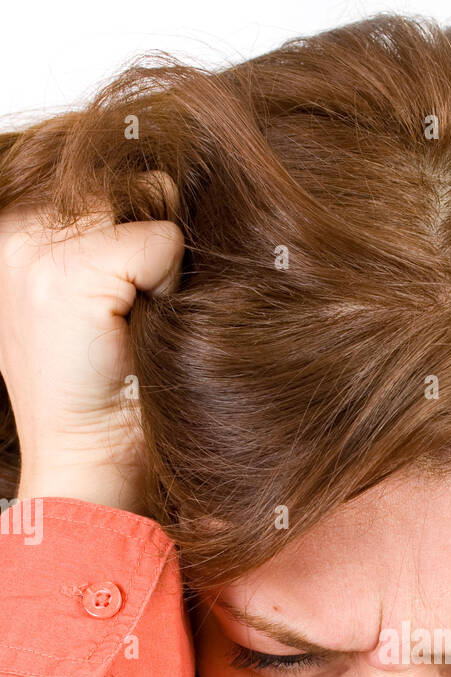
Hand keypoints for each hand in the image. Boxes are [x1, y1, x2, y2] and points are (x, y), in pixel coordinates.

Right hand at [0, 175, 182, 512]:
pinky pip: (162, 243)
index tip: (122, 300)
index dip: (138, 231)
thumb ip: (110, 240)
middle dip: (153, 243)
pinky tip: (139, 331)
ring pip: (147, 204)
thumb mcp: (101, 301)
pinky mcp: (71, 273)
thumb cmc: (110, 391)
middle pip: (128, 181)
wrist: (91, 460)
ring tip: (134, 321)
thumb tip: (168, 183)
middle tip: (132, 315)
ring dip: (162, 265)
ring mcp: (36, 249)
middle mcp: (16, 231)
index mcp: (16, 235)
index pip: (102, 178)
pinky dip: (169, 287)